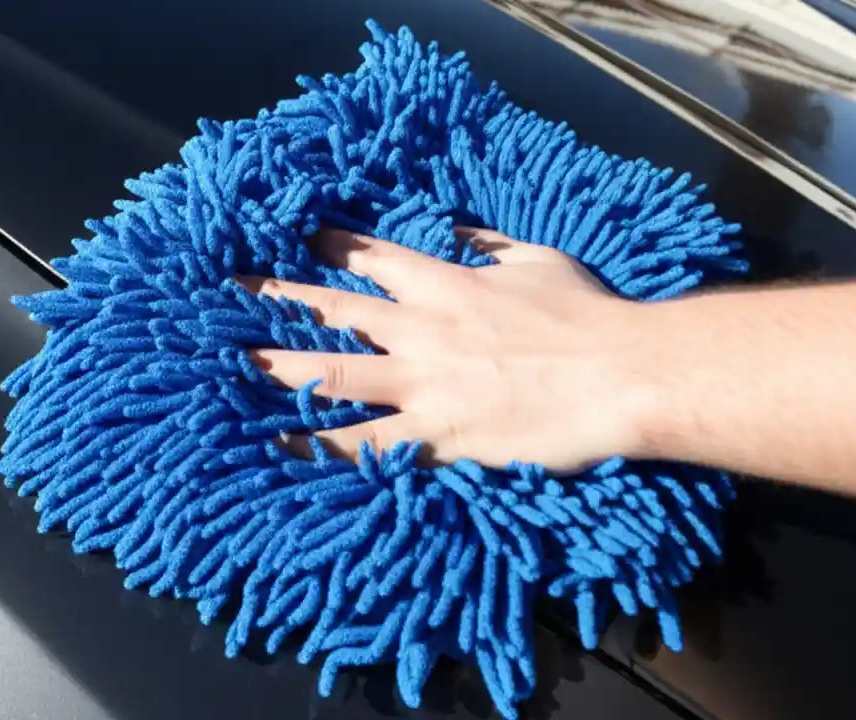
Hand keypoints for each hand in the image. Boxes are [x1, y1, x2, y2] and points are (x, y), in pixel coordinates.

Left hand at [242, 228, 658, 472]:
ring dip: (281, 368)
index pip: (374, 257)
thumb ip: (492, 248)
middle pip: (334, 310)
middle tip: (233, 293)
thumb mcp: (538, 262)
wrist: (621, 376)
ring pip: (333, 374)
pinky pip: (365, 445)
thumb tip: (464, 234)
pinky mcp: (435, 436)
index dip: (332, 245)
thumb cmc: (589, 317)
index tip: (300, 237)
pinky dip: (319, 446)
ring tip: (239, 365)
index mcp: (446, 285)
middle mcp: (421, 331)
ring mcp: (423, 385)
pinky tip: (282, 446)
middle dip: (279, 298)